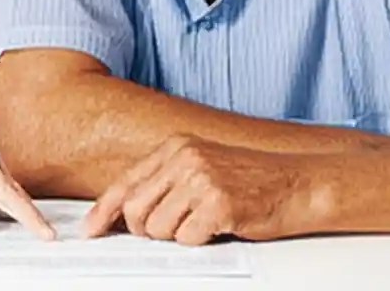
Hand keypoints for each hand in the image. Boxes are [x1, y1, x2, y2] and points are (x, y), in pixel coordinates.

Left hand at [82, 135, 329, 244]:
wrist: (299, 184)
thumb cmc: (251, 183)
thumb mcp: (202, 169)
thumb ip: (166, 183)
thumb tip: (127, 214)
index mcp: (176, 147)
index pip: (125, 183)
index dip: (103, 211)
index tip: (90, 230)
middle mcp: (184, 158)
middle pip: (135, 210)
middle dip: (145, 231)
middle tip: (172, 231)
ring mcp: (201, 179)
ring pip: (159, 228)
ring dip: (178, 236)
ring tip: (203, 223)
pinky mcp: (218, 203)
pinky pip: (187, 239)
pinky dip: (200, 241)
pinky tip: (220, 226)